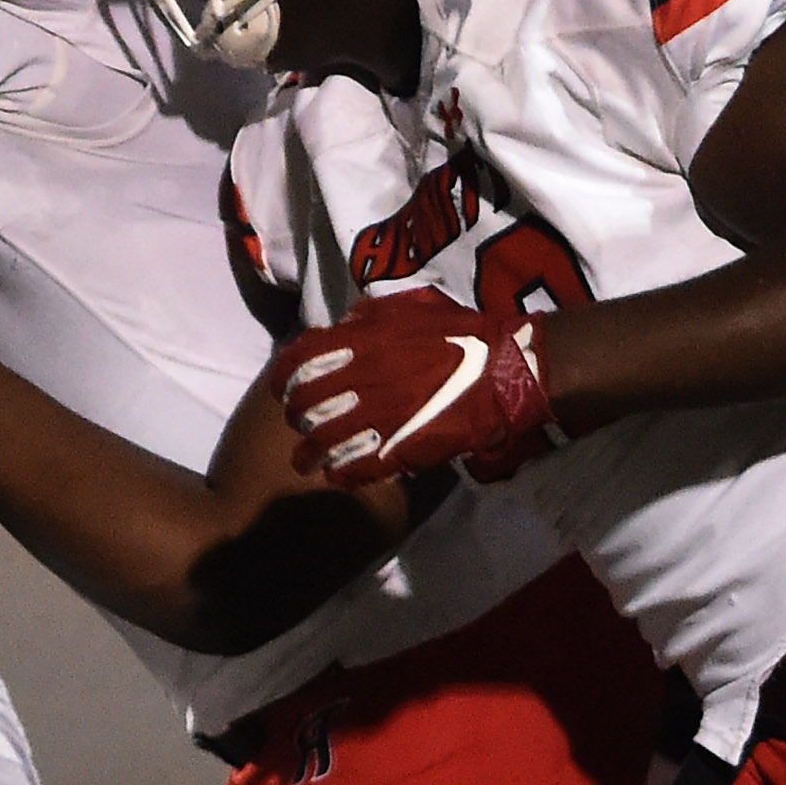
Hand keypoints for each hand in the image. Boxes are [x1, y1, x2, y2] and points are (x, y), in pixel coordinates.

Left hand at [273, 287, 557, 486]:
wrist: (503, 371)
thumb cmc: (460, 333)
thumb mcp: (408, 308)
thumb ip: (367, 318)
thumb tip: (338, 327)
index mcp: (361, 343)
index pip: (298, 362)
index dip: (282, 379)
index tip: (281, 389)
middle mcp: (361, 380)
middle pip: (305, 406)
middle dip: (295, 417)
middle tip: (299, 424)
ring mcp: (379, 418)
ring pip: (323, 442)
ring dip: (309, 453)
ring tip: (305, 462)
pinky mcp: (399, 449)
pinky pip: (355, 468)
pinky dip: (340, 474)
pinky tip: (336, 475)